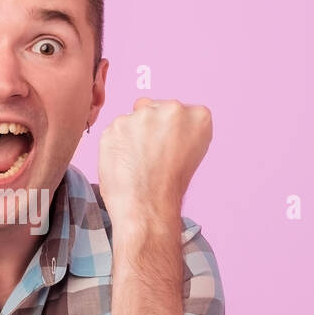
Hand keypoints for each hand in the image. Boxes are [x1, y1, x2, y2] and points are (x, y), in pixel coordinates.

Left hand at [97, 97, 212, 225]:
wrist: (147, 206)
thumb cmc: (170, 186)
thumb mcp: (193, 151)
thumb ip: (181, 129)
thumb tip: (158, 118)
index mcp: (199, 116)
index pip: (180, 112)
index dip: (170, 131)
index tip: (168, 147)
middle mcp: (172, 109)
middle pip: (155, 109)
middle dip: (150, 128)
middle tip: (151, 156)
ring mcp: (142, 115)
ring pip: (133, 119)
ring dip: (132, 135)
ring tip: (137, 162)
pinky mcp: (117, 124)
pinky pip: (115, 130)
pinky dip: (116, 144)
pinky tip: (123, 162)